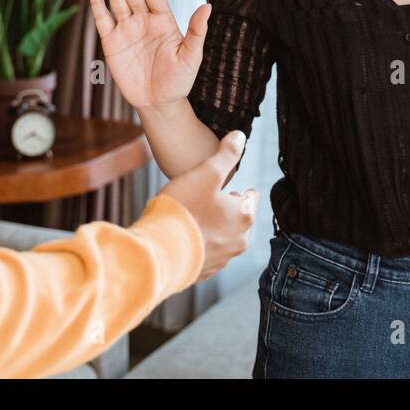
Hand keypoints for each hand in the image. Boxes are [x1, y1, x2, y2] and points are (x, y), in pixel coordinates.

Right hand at [88, 0, 210, 110]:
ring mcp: (126, 30)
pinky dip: (98, 4)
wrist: (160, 103)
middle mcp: (143, 20)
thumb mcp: (192, 56)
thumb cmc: (179, 80)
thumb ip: (197, 31)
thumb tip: (208, 6)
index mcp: (163, 20)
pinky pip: (103, 20)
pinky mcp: (111, 43)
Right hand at [160, 130, 258, 282]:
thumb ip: (226, 154)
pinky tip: (180, 237)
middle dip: (224, 210)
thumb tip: (240, 136)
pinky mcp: (202, 273)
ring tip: (188, 218)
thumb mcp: (206, 173)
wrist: (158, 253)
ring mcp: (221, 260)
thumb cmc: (183, 210)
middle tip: (201, 200)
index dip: (236, 189)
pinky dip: (197, 246)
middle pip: (237, 218)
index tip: (220, 187)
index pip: (251, 197)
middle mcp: (238, 242)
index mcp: (244, 216)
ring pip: (221, 237)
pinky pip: (204, 254)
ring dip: (210, 228)